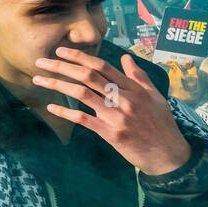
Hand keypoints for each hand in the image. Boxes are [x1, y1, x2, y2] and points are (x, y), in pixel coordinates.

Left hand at [32, 47, 191, 174]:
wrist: (169, 155)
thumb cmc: (161, 125)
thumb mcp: (155, 96)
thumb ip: (138, 76)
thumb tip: (127, 57)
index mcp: (133, 88)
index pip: (102, 66)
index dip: (80, 57)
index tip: (61, 51)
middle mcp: (123, 98)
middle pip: (88, 76)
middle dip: (62, 66)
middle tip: (41, 61)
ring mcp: (116, 116)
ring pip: (82, 94)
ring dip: (58, 85)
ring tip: (38, 80)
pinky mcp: (111, 133)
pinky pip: (84, 119)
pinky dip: (66, 112)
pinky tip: (51, 107)